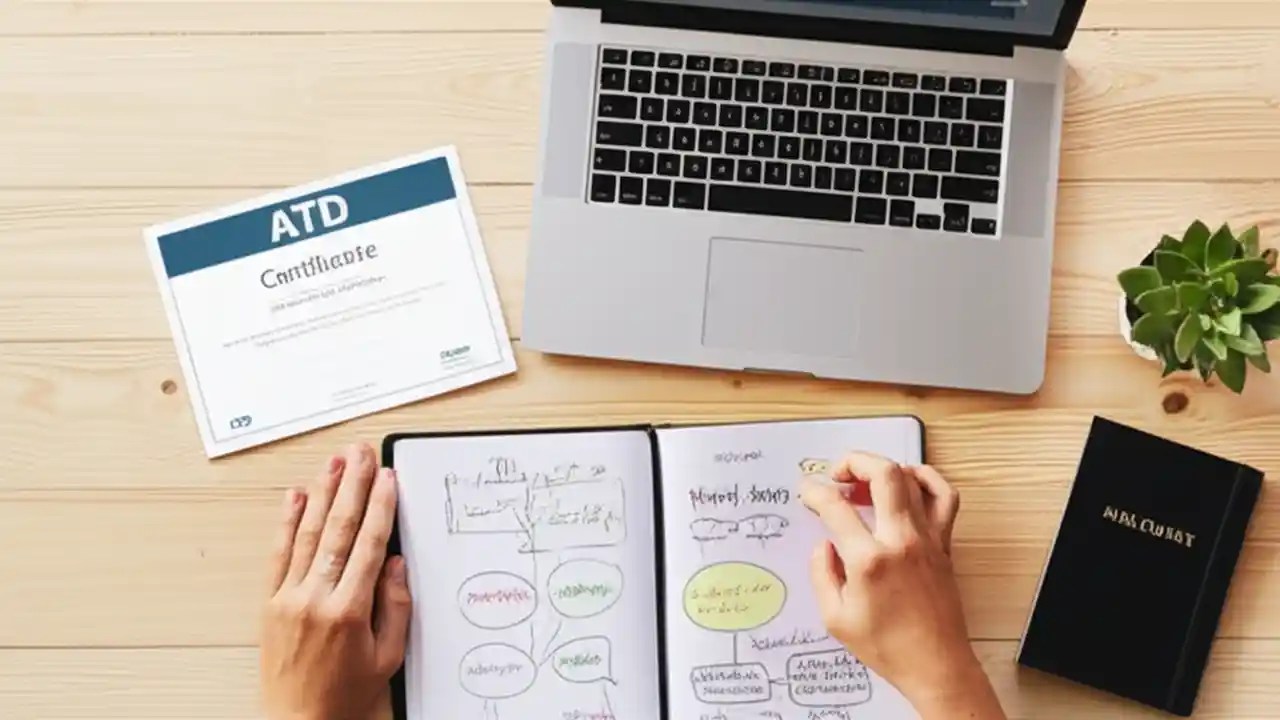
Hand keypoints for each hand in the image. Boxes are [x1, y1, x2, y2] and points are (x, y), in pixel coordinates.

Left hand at [261, 443, 411, 719]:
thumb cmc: (344, 695)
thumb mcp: (388, 657)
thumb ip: (395, 607)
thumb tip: (397, 563)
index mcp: (348, 611)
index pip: (369, 546)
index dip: (381, 508)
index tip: (388, 479)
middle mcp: (315, 598)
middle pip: (339, 529)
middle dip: (353, 486)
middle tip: (361, 455)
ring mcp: (288, 597)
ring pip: (308, 534)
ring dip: (323, 493)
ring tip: (334, 463)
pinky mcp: (270, 603)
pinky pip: (279, 554)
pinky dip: (287, 522)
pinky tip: (296, 497)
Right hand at [800, 452, 1004, 719]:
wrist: (936, 665)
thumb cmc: (886, 648)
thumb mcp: (836, 619)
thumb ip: (822, 575)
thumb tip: (824, 545)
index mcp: (869, 561)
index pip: (836, 507)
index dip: (814, 492)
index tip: (806, 492)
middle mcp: (901, 541)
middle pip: (882, 473)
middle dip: (853, 462)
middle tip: (837, 475)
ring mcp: (927, 539)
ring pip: (911, 478)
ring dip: (884, 468)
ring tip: (865, 481)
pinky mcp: (944, 544)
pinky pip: (944, 496)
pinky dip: (927, 478)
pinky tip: (908, 481)